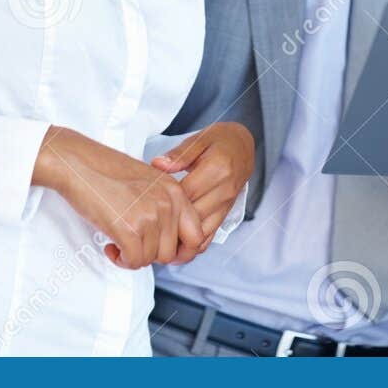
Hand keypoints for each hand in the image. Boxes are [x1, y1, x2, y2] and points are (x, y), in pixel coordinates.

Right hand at [32, 127, 203, 269]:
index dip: (179, 250)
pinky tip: (111, 246)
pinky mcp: (129, 229)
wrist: (78, 164)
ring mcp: (149, 216)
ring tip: (118, 242)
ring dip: (133, 256)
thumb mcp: (149, 183)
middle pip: (170, 253)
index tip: (160, 251)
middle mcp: (168, 204)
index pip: (196, 236)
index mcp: (175, 191)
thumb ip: (165, 206)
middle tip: (132, 243)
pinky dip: (121, 260)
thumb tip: (170, 239)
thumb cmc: (106, 171)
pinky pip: (133, 261)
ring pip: (150, 259)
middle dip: (149, 253)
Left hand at [151, 122, 254, 263]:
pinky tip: (176, 248)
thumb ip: (179, 154)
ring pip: (202, 232)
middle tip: (144, 231)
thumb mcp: (198, 139)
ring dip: (180, 242)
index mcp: (217, 169)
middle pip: (192, 217)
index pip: (186, 193)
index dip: (164, 203)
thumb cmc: (219, 140)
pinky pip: (210, 235)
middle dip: (169, 227)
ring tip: (156, 246)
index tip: (143, 208)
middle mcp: (224, 190)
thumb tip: (158, 164)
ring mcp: (226, 204)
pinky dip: (193, 245)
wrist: (243, 146)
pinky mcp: (226, 213)